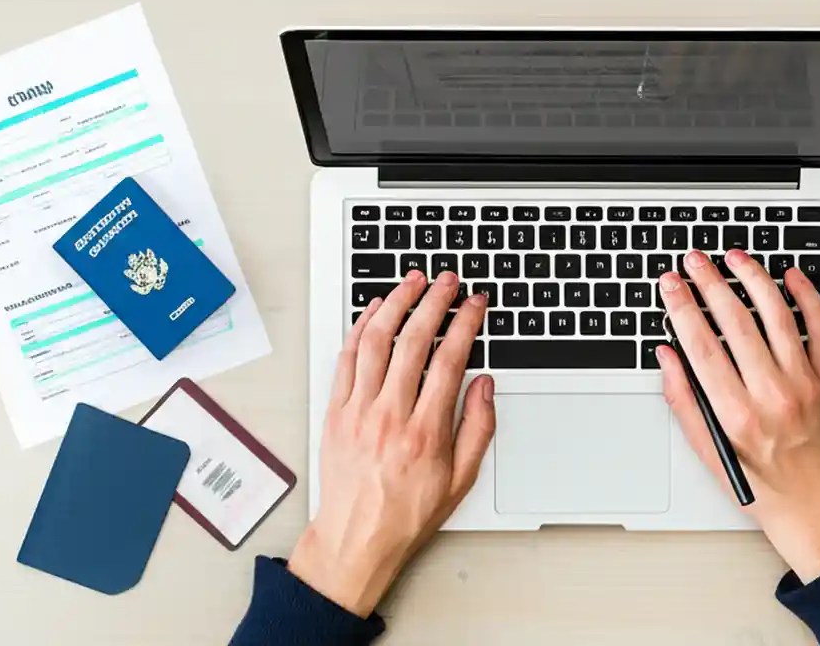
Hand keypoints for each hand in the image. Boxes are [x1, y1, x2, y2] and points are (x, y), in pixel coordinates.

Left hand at [289, 270, 494, 616]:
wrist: (356, 538)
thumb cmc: (407, 513)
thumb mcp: (461, 479)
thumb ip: (478, 428)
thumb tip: (484, 384)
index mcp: (426, 432)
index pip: (450, 360)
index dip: (465, 324)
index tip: (475, 305)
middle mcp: (389, 416)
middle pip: (414, 341)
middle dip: (434, 302)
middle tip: (448, 281)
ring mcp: (358, 411)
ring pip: (376, 341)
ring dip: (396, 304)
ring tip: (412, 282)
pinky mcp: (335, 412)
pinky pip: (346, 359)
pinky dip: (360, 329)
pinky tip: (374, 311)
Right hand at [657, 249, 819, 582]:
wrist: (813, 503)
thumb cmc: (760, 483)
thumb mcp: (707, 451)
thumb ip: (683, 401)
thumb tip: (667, 356)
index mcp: (737, 414)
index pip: (701, 345)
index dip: (682, 308)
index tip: (670, 286)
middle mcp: (772, 395)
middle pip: (735, 323)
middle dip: (709, 283)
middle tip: (694, 261)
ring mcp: (804, 384)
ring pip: (777, 316)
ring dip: (753, 279)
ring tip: (735, 257)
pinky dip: (806, 297)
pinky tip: (790, 277)